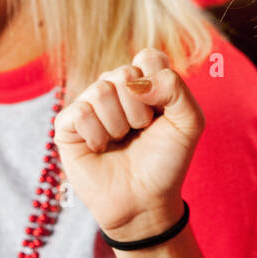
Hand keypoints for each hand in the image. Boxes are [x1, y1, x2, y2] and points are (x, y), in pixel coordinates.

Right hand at [54, 49, 203, 240]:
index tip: (162, 113)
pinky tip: (100, 148)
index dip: (158, 86)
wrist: (145, 200)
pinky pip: (80, 112)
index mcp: (143, 81)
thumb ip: (177, 88)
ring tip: (121, 141)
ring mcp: (89, 104)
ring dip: (118, 124)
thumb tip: (137, 81)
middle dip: (140, 110)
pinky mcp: (67, 125)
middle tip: (140, 131)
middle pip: (125, 73)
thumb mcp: (189, 122)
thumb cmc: (166, 161)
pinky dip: (96, 135)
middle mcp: (115, 88)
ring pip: (101, 90)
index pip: (148, 57)